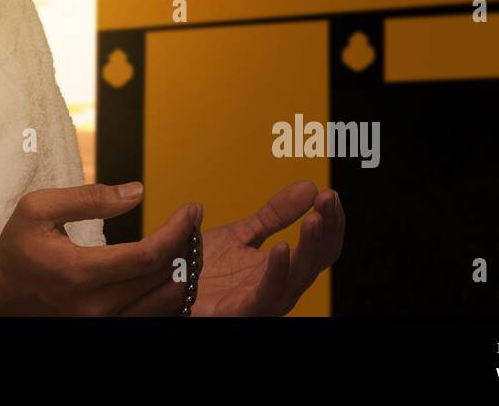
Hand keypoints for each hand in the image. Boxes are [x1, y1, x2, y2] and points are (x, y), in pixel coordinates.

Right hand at [0, 182, 200, 315]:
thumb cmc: (17, 249)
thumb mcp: (38, 209)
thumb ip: (88, 198)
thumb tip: (137, 192)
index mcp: (79, 273)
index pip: (148, 256)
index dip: (177, 232)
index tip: (192, 210)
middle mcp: (94, 308)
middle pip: (162, 281)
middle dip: (186, 247)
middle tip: (191, 222)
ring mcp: (101, 325)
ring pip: (164, 304)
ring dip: (183, 272)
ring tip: (186, 244)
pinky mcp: (104, 331)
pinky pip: (151, 317)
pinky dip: (168, 294)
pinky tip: (168, 270)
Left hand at [191, 180, 343, 315]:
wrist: (168, 290)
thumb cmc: (203, 270)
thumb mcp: (243, 234)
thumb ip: (274, 215)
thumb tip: (309, 186)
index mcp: (282, 268)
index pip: (320, 247)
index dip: (330, 222)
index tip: (330, 193)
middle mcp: (278, 286)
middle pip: (315, 261)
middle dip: (327, 230)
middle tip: (328, 199)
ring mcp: (262, 300)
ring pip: (298, 277)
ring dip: (310, 247)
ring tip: (315, 218)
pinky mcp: (242, 311)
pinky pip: (266, 294)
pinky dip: (277, 272)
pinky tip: (282, 247)